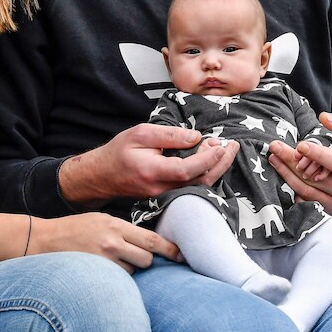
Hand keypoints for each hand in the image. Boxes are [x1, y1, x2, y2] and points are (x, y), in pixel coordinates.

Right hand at [31, 212, 180, 272]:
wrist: (42, 240)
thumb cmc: (73, 229)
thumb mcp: (101, 220)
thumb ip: (123, 230)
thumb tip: (146, 242)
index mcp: (115, 224)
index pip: (151, 239)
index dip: (169, 249)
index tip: (181, 255)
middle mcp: (111, 241)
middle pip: (146, 258)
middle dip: (146, 261)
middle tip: (135, 259)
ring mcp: (102, 260)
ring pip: (131, 271)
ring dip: (127, 269)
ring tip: (109, 261)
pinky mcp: (94, 273)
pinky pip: (116, 280)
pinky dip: (114, 278)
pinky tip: (102, 271)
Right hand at [60, 123, 238, 207]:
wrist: (101, 176)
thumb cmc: (118, 153)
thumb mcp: (141, 134)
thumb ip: (170, 135)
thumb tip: (196, 137)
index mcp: (152, 172)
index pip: (187, 170)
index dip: (207, 158)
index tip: (219, 145)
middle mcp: (161, 189)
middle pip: (199, 182)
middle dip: (219, 163)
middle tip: (231, 146)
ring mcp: (164, 196)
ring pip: (198, 187)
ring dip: (215, 169)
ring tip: (226, 151)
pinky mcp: (167, 196)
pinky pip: (191, 188)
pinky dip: (205, 174)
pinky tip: (212, 161)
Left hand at [268, 112, 331, 215]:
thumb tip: (324, 117)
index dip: (318, 155)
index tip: (301, 146)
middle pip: (313, 177)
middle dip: (292, 161)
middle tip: (275, 147)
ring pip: (304, 189)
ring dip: (286, 172)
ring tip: (273, 157)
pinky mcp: (323, 211)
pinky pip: (302, 199)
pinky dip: (288, 186)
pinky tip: (280, 172)